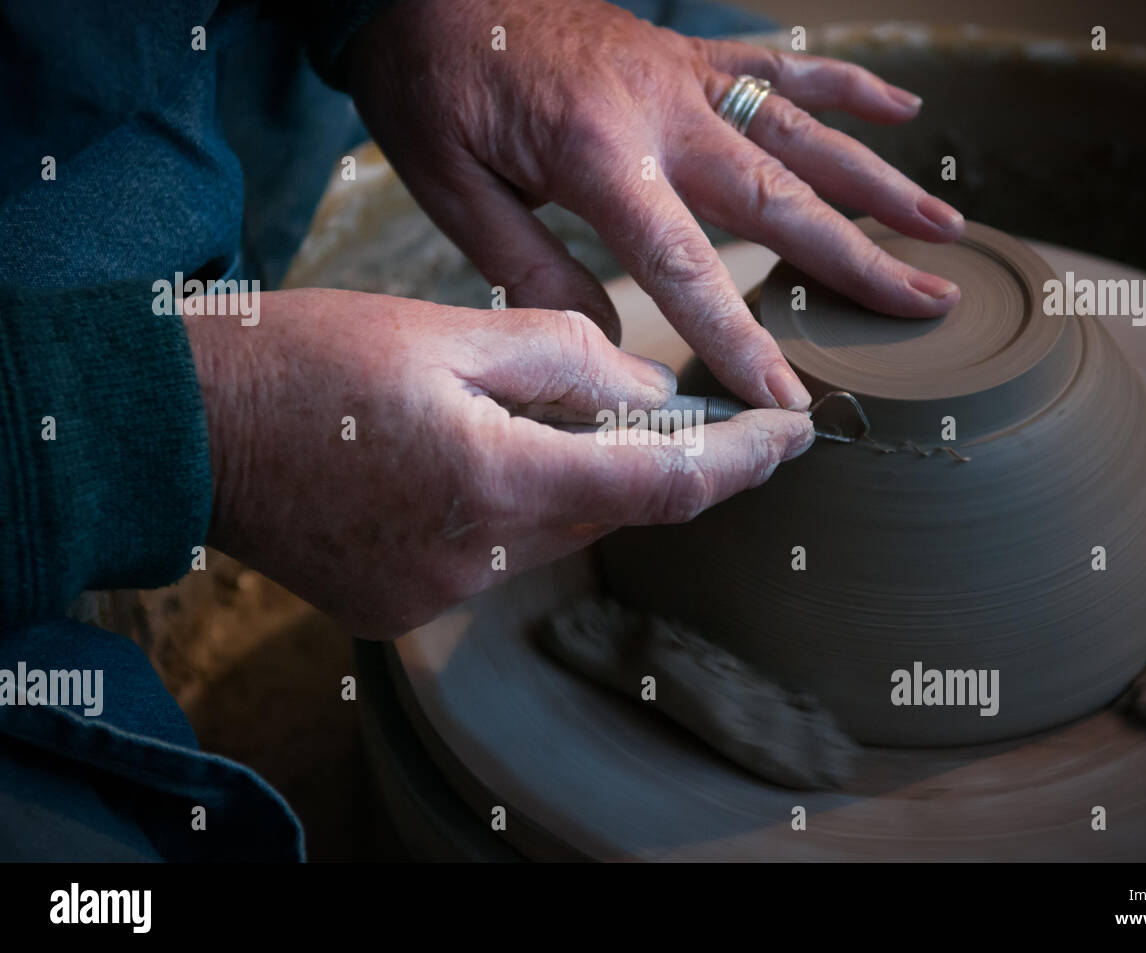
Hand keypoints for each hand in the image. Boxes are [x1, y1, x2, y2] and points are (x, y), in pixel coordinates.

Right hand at [186, 290, 812, 637]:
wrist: (182, 427)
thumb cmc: (307, 362)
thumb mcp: (449, 331)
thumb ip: (568, 361)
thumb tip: (654, 395)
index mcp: (498, 483)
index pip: (664, 487)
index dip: (741, 461)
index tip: (791, 436)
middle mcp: (477, 561)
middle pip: (608, 512)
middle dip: (644, 460)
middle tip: (655, 402)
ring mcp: (437, 595)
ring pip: (551, 534)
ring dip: (569, 479)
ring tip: (523, 412)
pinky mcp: (402, 605)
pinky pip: (494, 556)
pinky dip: (508, 506)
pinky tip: (464, 457)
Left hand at [343, 0, 964, 410]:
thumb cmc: (429, 84)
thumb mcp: (449, 185)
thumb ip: (527, 262)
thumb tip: (604, 336)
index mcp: (597, 153)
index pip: (685, 267)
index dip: (741, 339)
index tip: (787, 398)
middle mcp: (659, 109)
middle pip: (777, 198)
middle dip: (857, 259)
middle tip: (926, 303)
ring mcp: (682, 74)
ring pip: (801, 132)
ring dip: (877, 182)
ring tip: (944, 224)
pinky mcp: (684, 53)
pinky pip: (780, 67)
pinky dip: (845, 87)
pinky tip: (902, 110)